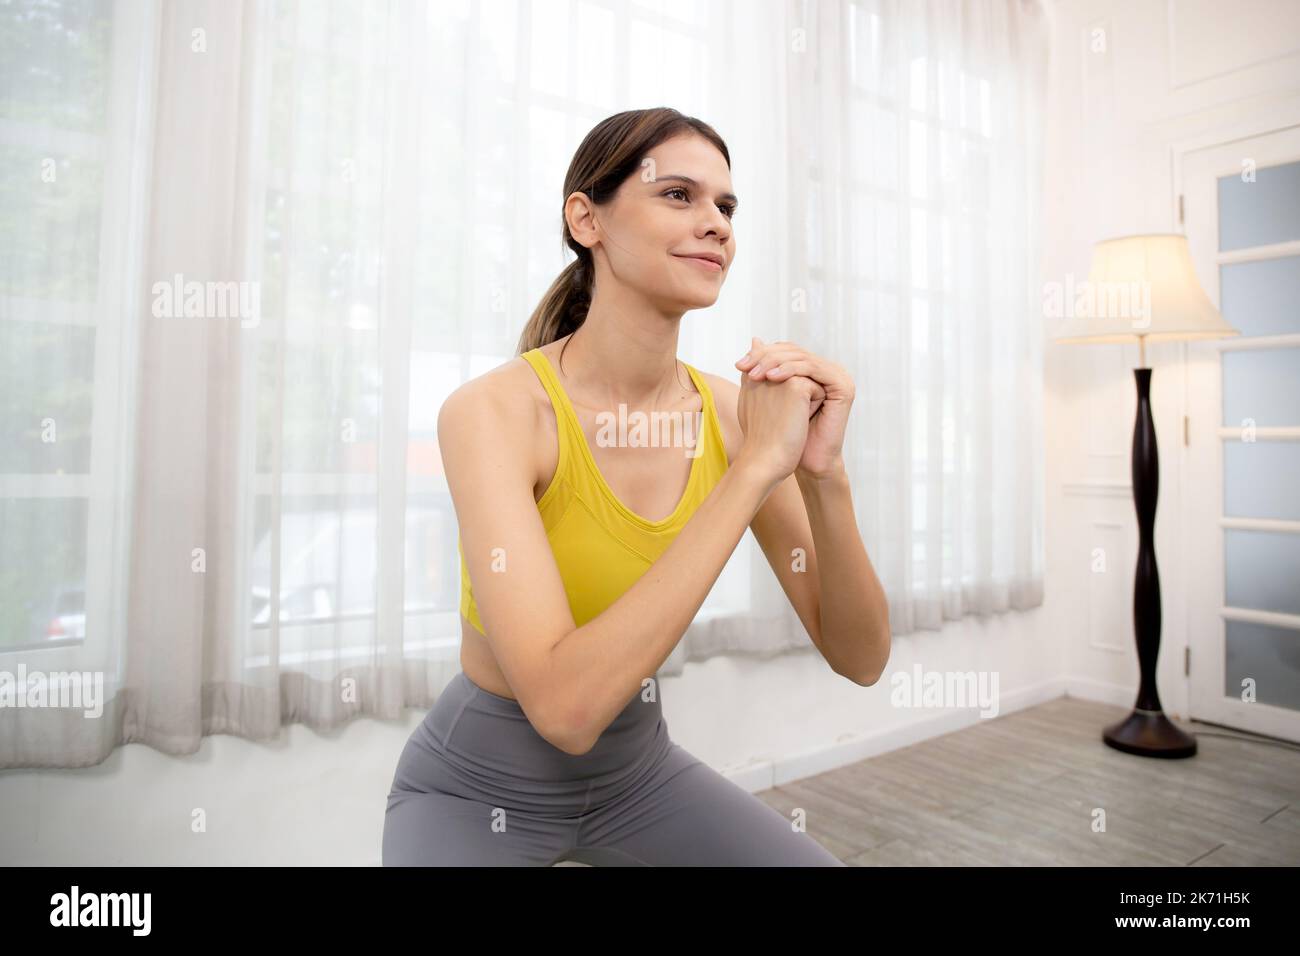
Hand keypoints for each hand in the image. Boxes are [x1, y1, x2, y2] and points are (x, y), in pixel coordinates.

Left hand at [735, 337, 853, 478]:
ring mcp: (838, 377)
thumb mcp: (769, 392)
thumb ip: (764, 366)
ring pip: (802, 359)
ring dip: (774, 363)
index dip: (763, 354)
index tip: (738, 365)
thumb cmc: (783, 432)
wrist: (801, 459)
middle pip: (795, 353)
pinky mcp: (843, 386)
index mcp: (814, 369)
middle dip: (766, 357)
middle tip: (743, 366)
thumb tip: (754, 338)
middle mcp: (828, 370)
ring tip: (754, 374)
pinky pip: (813, 369)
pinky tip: (771, 377)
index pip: (787, 351)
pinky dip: (790, 371)